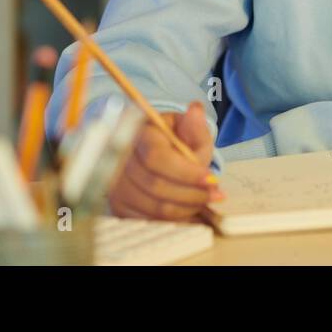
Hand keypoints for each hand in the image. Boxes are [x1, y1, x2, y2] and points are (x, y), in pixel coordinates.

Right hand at [107, 101, 225, 220]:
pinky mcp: (119, 206)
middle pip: (156, 186)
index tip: (211, 179)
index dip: (186, 172)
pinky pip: (150, 221)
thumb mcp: (189, 130)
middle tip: (215, 193)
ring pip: (155, 208)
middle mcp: (121, 160)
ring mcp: (116, 185)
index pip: (156, 157)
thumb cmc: (173, 141)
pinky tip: (190, 211)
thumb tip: (196, 110)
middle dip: (192, 194)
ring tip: (204, 200)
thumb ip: (196, 126)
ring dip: (187, 208)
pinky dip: (175, 220)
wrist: (153, 153)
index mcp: (138, 134)